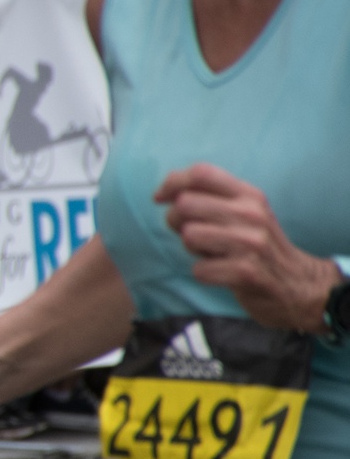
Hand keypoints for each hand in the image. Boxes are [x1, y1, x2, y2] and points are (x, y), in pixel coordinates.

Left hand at [154, 163, 339, 331]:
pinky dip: (204, 273)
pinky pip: (198, 269)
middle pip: (185, 204)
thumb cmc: (257, 246)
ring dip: (191, 249)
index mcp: (249, 195)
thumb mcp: (245, 213)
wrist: (298, 285)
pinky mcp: (246, 272)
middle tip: (191, 234)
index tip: (160, 198)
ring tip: (212, 253)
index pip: (201, 173)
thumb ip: (212, 198)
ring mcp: (250, 243)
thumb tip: (165, 194)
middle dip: (175, 221)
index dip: (171, 183)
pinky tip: (222, 273)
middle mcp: (251, 214)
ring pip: (189, 236)